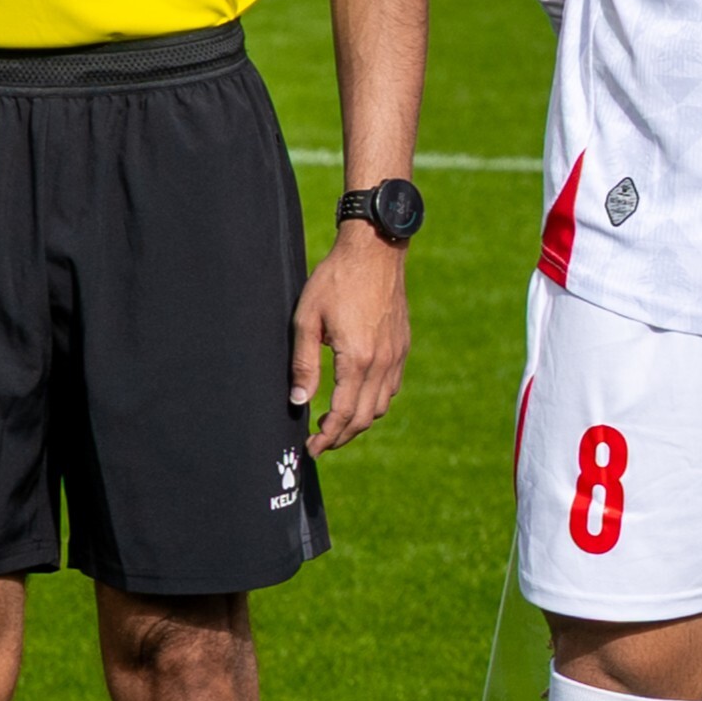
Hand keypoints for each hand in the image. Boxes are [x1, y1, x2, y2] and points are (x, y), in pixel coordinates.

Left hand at [290, 227, 410, 454]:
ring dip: (359, 421)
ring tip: (335, 423)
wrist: (375, 252)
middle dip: (342, 437)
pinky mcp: (402, 347)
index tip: (310, 447)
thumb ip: (303, 364)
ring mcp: (396, 356)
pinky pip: (391, 387)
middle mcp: (382, 363)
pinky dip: (373, 402)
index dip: (326, 436)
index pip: (342, 413)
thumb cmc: (335, 281)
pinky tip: (356, 396)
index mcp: (357, 359)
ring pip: (381, 406)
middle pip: (365, 417)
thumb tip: (299, 401)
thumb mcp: (306, 320)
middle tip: (320, 444)